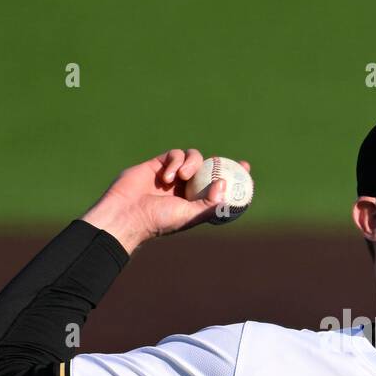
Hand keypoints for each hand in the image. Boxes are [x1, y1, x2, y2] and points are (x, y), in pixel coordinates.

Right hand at [81, 149, 251, 253]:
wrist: (127, 213)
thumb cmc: (158, 220)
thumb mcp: (188, 216)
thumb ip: (208, 203)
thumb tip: (225, 185)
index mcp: (195, 202)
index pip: (218, 188)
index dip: (233, 179)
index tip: (248, 173)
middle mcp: (186, 188)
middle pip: (210, 169)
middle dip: (224, 164)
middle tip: (238, 163)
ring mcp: (173, 175)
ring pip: (193, 158)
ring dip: (192, 163)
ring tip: (183, 176)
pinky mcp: (159, 164)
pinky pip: (175, 154)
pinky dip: (175, 162)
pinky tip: (167, 176)